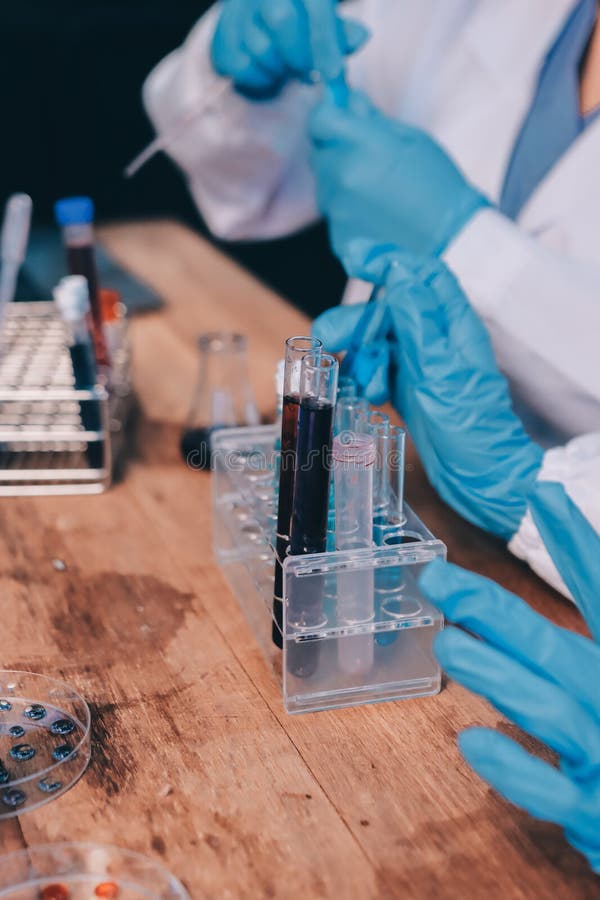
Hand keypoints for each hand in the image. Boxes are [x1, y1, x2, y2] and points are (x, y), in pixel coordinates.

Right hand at [211, 0, 368, 98]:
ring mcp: (237, 8)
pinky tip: (269, 72)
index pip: (313, 3)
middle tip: (311, 74)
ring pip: (260, 47)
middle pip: (280, 19)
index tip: (333, 73)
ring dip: (280, 70)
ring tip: (288, 69)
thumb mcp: (326, 17)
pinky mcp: (222, 35)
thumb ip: (342, 30)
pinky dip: (258, 79)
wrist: (262, 14)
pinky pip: (239, 66)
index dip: (325, 39)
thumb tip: (361, 38)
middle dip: (300, 55)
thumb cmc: (303, 18)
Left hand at [309, 89, 488, 256]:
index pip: (319, 121)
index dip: (327, 117)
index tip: (339, 118)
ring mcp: (337, 210)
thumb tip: (350, 101)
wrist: (448, 238)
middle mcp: (341, 177)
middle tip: (365, 158)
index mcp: (361, 146)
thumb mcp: (411, 140)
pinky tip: (376, 213)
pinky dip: (348, 210)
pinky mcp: (338, 236)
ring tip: (375, 190)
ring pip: (325, 185)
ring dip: (340, 181)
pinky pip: (334, 214)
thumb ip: (373, 120)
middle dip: (335, 150)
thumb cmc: (437, 185)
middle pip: (318, 153)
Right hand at [312, 241, 542, 538]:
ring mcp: (421, 363)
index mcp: (453, 326)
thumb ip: (419, 322)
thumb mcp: (441, 372)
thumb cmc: (471, 429)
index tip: (353, 256)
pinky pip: (376, 368)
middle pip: (388, 309)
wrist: (480, 477)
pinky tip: (367, 395)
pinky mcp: (408, 386)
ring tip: (362, 384)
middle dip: (357, 322)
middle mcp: (436, 338)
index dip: (388, 260)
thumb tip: (399, 274)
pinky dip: (365, 378)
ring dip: (360, 357)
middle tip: (327, 340)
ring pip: (377, 340)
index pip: (420, 274)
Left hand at [419, 481, 599, 873]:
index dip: (576, 543)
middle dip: (493, 611)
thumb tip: (556, 529)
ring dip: (494, 675)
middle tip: (438, 581)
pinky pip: (549, 790)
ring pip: (546, 709)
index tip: (541, 493)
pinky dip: (512, 768)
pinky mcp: (594, 812)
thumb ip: (594, 608)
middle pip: (552, 646)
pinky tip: (470, 740)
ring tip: (446, 647)